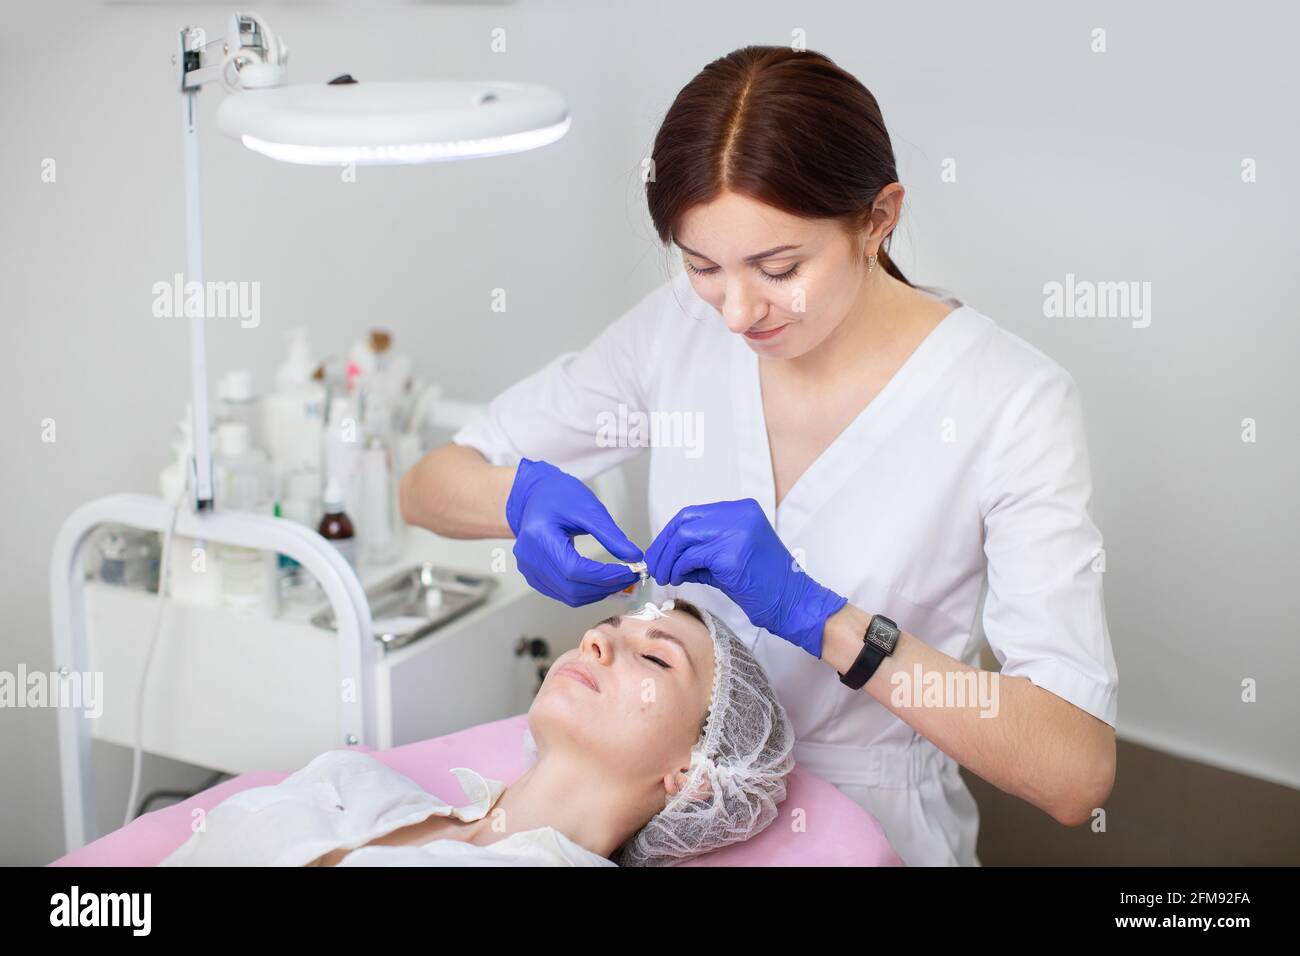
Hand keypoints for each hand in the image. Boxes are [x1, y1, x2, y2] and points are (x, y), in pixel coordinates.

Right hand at [506, 458, 641, 606]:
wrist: (536, 495)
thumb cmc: (559, 496)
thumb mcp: (589, 508)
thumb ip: (611, 536)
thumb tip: (634, 557)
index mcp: (539, 536)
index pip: (574, 569)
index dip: (605, 575)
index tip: (630, 571)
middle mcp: (530, 557)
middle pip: (572, 587)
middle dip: (606, 586)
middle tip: (630, 576)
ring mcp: (530, 570)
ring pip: (569, 596)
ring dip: (598, 592)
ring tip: (619, 579)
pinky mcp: (534, 576)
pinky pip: (563, 593)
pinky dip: (586, 592)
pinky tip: (601, 581)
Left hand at [644, 498, 846, 656]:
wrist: (792, 603)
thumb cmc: (765, 585)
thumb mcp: (729, 558)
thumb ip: (701, 550)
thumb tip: (667, 555)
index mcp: (742, 510)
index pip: (693, 514)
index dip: (671, 533)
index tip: (659, 552)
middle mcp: (740, 514)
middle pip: (685, 520)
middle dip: (664, 544)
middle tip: (655, 565)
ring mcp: (737, 531)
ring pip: (684, 537)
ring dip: (668, 559)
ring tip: (665, 576)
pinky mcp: (731, 554)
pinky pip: (691, 557)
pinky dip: (679, 568)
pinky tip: (678, 579)